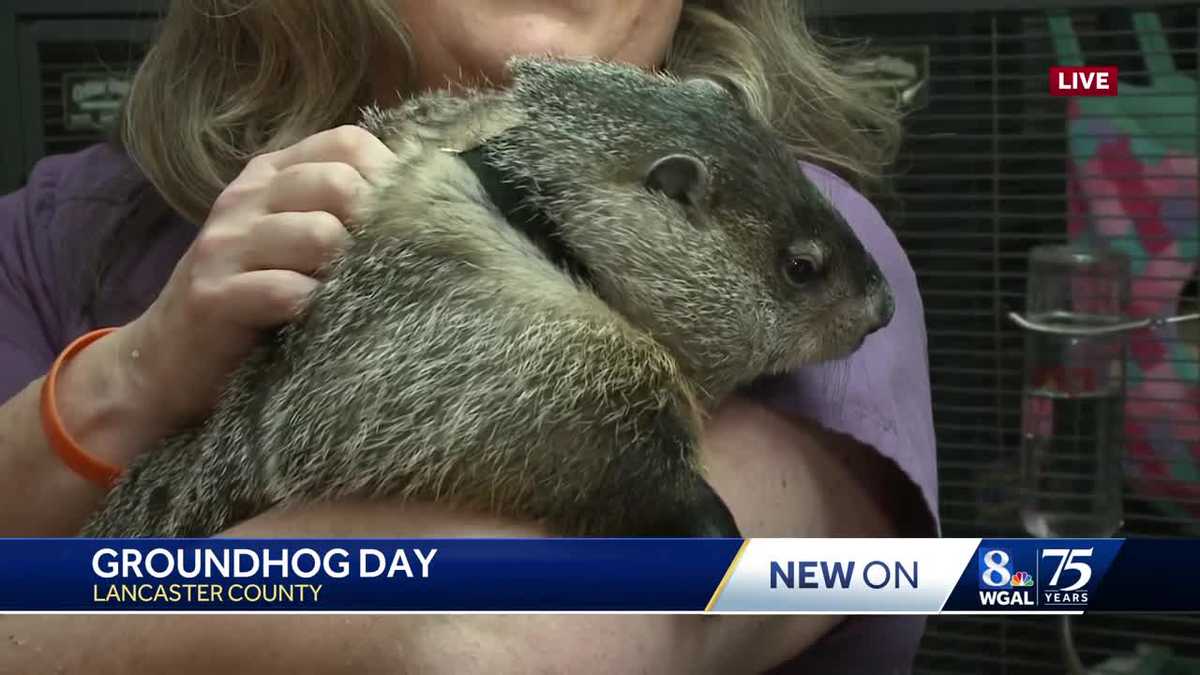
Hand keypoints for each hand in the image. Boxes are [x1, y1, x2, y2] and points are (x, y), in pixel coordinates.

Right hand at [118, 125, 396, 430]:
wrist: (168, 362)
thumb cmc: (254, 300)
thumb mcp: (296, 243)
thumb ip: (344, 214)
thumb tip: (427, 204)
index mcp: (271, 175)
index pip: (348, 143)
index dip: (392, 177)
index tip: (412, 221)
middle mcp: (245, 199)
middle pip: (340, 183)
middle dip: (376, 227)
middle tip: (384, 268)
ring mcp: (225, 245)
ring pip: (321, 235)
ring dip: (348, 272)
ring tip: (347, 298)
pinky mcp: (214, 296)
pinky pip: (287, 291)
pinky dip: (315, 309)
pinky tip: (315, 322)